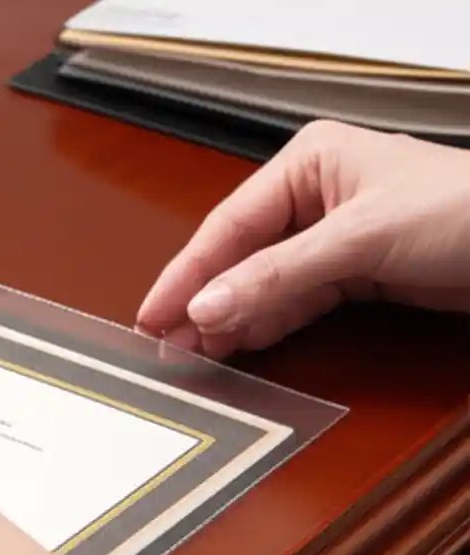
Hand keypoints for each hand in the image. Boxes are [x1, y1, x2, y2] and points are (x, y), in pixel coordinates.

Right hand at [137, 120, 469, 358]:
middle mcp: (314, 197)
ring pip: (264, 283)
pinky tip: (238, 342)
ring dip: (231, 317)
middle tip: (165, 343)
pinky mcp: (355, 274)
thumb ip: (277, 276)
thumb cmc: (464, 210)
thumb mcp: (359, 240)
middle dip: (204, 300)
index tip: (153, 312)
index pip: (229, 225)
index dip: (187, 273)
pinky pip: (296, 301)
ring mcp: (333, 238)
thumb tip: (206, 307)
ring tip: (193, 352)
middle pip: (240, 256)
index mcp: (307, 164)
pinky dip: (268, 323)